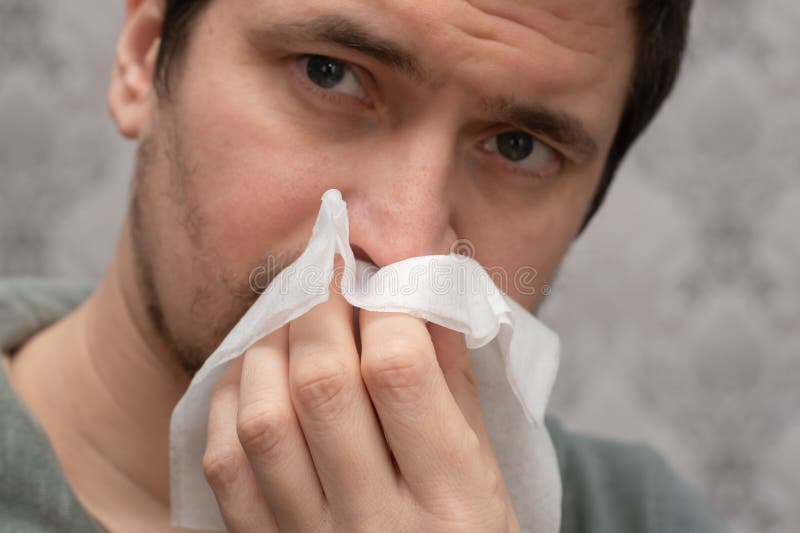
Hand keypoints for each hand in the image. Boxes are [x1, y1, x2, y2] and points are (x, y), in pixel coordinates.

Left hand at [203, 277, 519, 531]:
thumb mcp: (489, 474)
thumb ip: (455, 384)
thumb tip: (420, 288)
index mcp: (454, 502)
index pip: (398, 372)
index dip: (383, 305)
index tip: (379, 278)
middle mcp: (378, 529)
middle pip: (322, 385)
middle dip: (319, 304)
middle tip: (328, 268)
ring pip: (263, 419)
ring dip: (269, 346)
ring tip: (292, 316)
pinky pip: (225, 465)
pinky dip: (230, 399)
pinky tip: (256, 370)